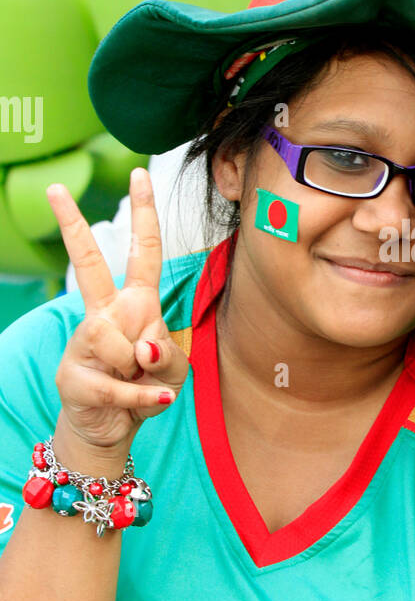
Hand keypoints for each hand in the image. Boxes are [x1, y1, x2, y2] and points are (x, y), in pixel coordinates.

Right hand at [47, 168, 188, 456]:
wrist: (115, 427)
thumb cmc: (146, 386)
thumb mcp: (173, 369)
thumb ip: (167, 354)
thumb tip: (141, 349)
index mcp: (135, 303)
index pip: (142, 251)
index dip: (143, 214)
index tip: (140, 174)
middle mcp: (106, 314)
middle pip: (89, 266)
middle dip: (73, 227)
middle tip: (55, 189)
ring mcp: (84, 342)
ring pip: (121, 346)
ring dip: (143, 373)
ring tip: (138, 381)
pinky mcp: (73, 375)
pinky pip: (122, 387)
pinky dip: (144, 401)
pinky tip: (148, 404)